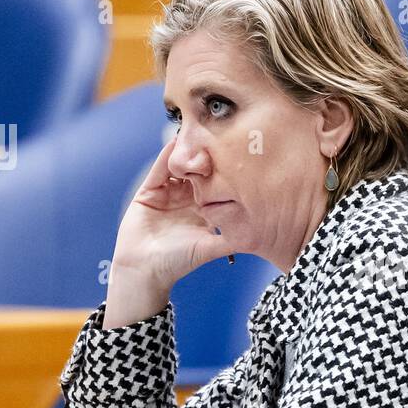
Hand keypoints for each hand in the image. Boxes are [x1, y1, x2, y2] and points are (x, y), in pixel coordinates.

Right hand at [103, 139, 233, 327]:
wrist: (146, 271)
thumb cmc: (179, 263)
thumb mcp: (211, 248)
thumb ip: (232, 239)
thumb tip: (260, 235)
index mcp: (201, 210)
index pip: (215, 187)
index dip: (224, 174)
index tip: (237, 158)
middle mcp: (185, 200)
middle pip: (197, 173)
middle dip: (207, 159)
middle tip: (220, 138)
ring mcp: (167, 194)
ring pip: (179, 169)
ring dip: (188, 155)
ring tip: (199, 136)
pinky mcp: (149, 192)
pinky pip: (159, 171)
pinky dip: (166, 157)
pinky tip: (175, 144)